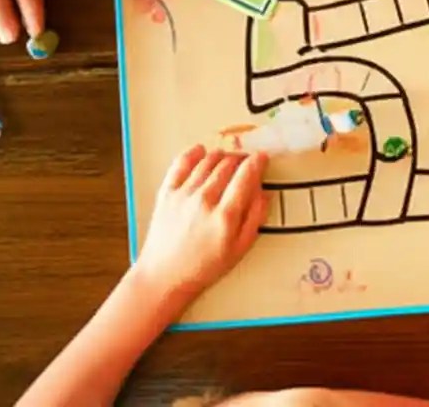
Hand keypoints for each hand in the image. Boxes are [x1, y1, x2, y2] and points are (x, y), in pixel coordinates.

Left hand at [134, 146, 268, 298]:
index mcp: (225, 216)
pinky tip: (201, 151)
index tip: (262, 158)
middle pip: (228, 164)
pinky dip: (193, 153)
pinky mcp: (167, 193)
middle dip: (241, 158)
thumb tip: (263, 194)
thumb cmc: (202, 267)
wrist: (164, 275)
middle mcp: (204, 200)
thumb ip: (255, 218)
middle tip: (246, 161)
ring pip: (207, 160)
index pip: (246, 176)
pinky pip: (181, 163)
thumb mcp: (239, 249)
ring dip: (222, 155)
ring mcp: (183, 194)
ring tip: (228, 159)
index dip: (257, 162)